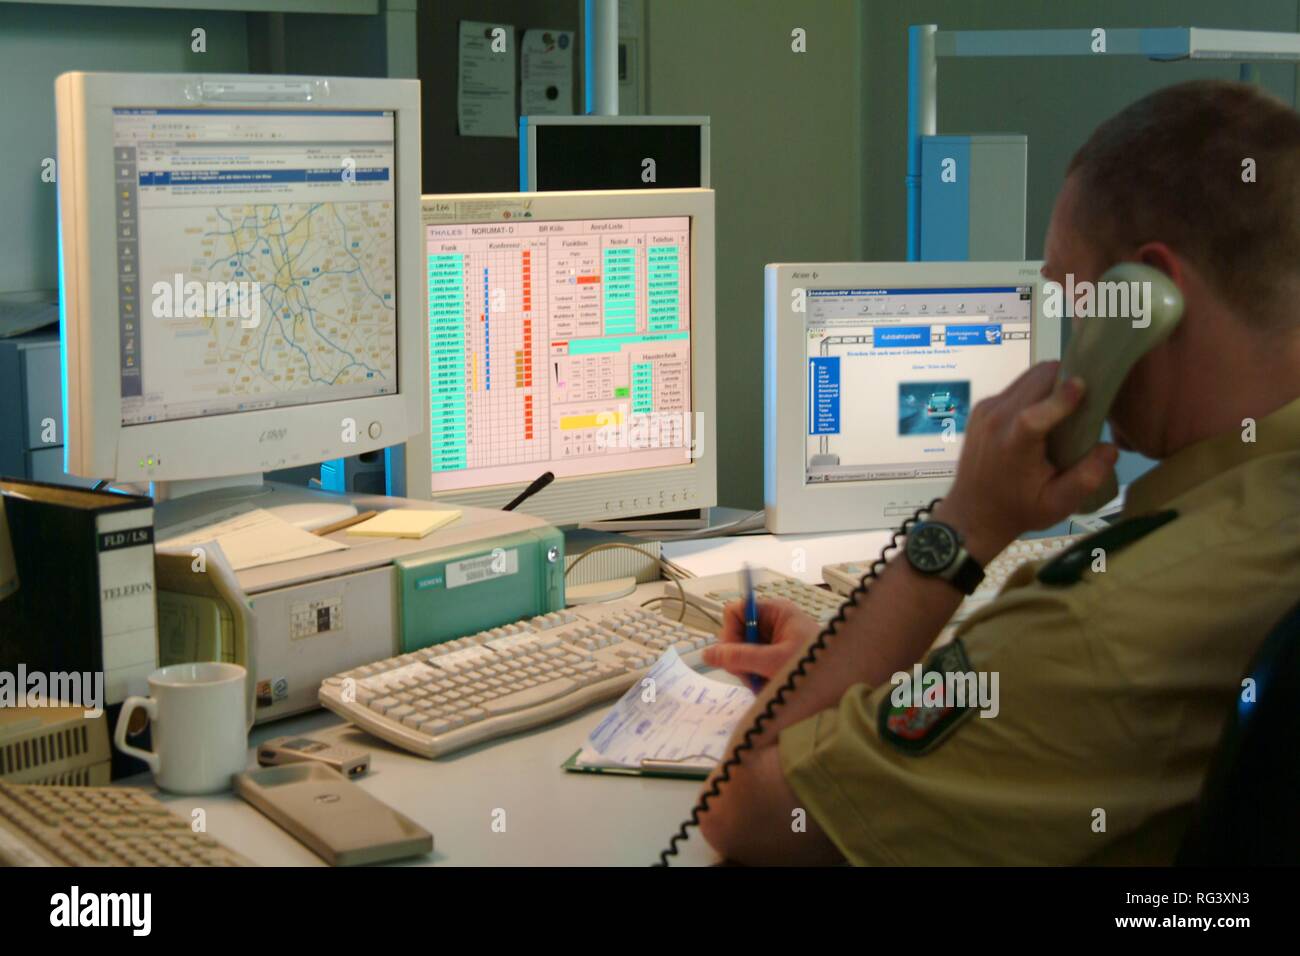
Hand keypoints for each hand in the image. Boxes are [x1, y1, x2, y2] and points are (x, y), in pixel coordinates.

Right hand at [702, 597, 820, 682]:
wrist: (844, 686)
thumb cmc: (814, 666)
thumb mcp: (773, 662)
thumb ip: (739, 657)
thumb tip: (707, 653)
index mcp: (775, 612)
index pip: (735, 611)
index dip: (729, 633)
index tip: (735, 656)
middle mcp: (773, 622)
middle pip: (737, 634)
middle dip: (739, 657)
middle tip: (751, 675)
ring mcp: (775, 640)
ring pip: (743, 652)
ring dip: (748, 671)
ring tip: (763, 683)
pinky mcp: (777, 657)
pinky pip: (754, 664)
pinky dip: (757, 676)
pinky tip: (767, 685)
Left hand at [938, 361, 1118, 561]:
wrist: (973, 513)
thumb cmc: (1020, 510)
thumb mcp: (1058, 504)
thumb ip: (1086, 479)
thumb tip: (1110, 448)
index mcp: (1013, 445)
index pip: (1034, 414)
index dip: (1060, 397)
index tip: (1084, 383)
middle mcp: (995, 420)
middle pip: (1036, 380)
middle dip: (1066, 378)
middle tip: (1089, 393)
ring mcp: (986, 409)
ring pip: (1028, 377)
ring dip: (1051, 382)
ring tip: (1070, 400)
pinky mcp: (982, 406)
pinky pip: (1016, 385)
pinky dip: (1036, 390)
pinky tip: (1047, 408)